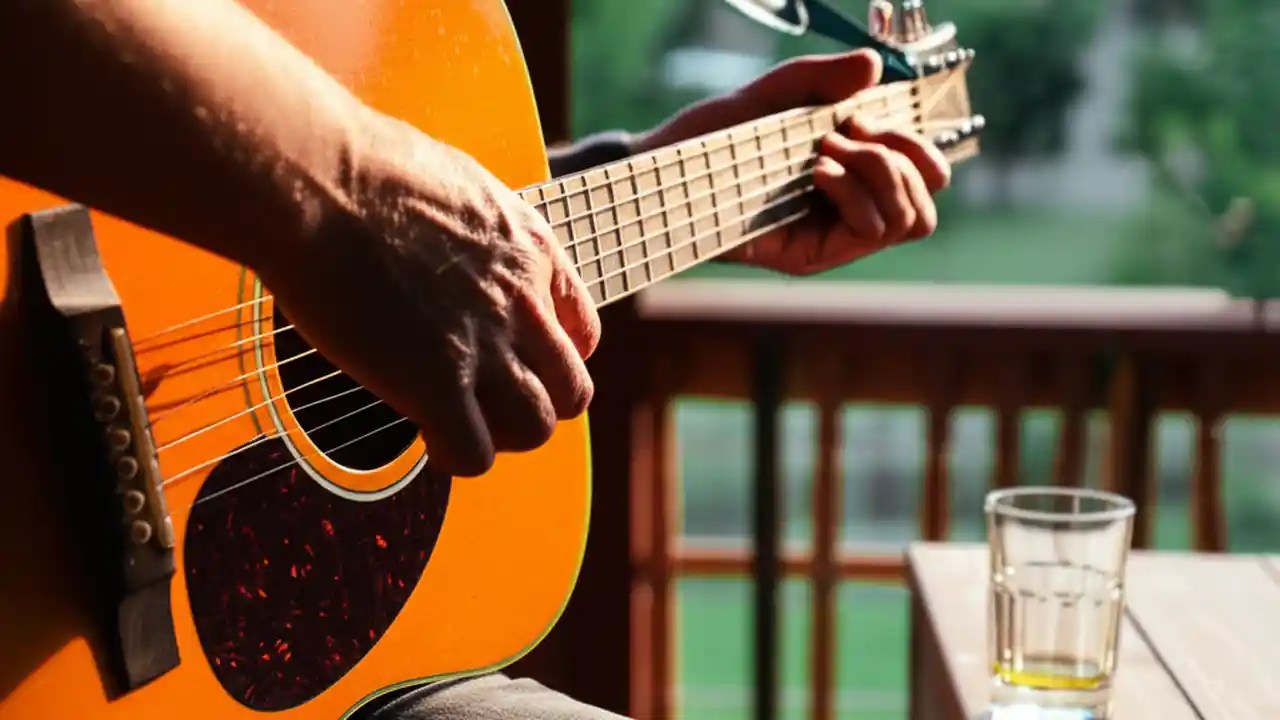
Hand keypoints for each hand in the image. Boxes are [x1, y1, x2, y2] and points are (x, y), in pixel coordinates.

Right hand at [259, 113, 600, 476]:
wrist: (320, 178)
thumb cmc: (361, 166)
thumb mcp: (458, 183)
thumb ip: (477, 229)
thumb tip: (453, 238)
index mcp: (531, 251)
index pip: (584, 332)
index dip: (549, 357)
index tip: (513, 361)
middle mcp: (523, 303)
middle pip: (572, 391)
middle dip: (535, 406)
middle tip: (485, 402)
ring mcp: (485, 345)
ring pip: (536, 428)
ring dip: (500, 436)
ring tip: (458, 421)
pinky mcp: (436, 381)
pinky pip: (474, 453)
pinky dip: (454, 456)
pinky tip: (424, 433)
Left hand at [633, 49, 950, 274]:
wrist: (665, 170)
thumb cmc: (713, 137)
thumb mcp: (772, 94)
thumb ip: (822, 79)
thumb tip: (874, 66)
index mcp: (854, 179)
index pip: (926, 175)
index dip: (913, 142)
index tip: (859, 114)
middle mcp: (851, 214)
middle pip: (926, 204)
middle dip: (902, 157)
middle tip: (846, 132)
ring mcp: (833, 239)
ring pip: (909, 221)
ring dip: (879, 173)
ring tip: (823, 153)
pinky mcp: (810, 257)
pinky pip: (869, 230)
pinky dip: (853, 192)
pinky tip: (814, 171)